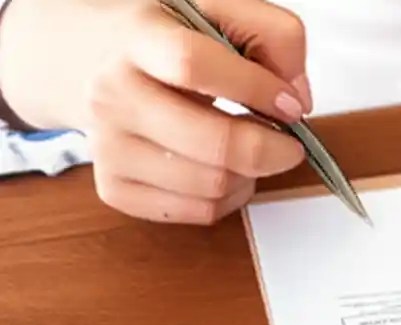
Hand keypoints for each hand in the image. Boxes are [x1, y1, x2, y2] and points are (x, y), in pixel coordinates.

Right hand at [0, 0, 310, 223]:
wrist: (87, 60)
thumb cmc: (165, 38)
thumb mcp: (218, 11)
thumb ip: (274, 36)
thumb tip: (296, 96)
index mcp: (138, 37)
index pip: (195, 64)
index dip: (256, 89)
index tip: (290, 105)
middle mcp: (113, 92)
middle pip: (212, 143)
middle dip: (270, 150)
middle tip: (289, 144)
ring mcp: (109, 145)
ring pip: (212, 185)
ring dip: (251, 175)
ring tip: (248, 149)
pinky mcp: (114, 186)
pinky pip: (198, 212)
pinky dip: (228, 198)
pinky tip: (223, 169)